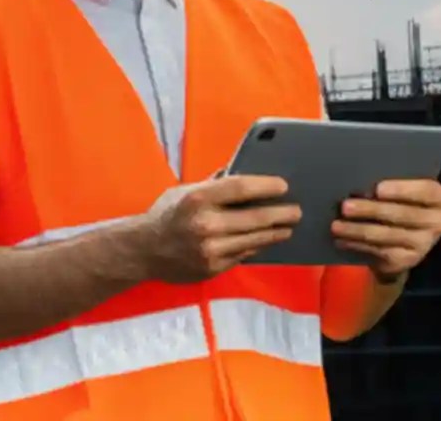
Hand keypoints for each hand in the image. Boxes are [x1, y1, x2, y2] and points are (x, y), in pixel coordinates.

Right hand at [135, 174, 301, 283]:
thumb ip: (214, 183)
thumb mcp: (185, 190)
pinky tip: (267, 240)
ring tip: (288, 227)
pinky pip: (244, 255)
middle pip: (255, 217)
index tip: (283, 185)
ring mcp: (210, 249)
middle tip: (297, 210)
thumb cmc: (167, 214)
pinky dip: (258, 246)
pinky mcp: (213, 268)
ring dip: (276, 232)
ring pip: (255, 239)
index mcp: (198, 198)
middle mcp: (205, 224)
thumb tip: (244, 171)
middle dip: (281, 213)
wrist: (144, 250)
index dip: (267, 186)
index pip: (241, 188)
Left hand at [332, 178, 440, 280]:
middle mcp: (436, 222)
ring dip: (358, 230)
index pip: (427, 191)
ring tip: (336, 225)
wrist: (401, 241)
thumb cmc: (397, 203)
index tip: (378, 188)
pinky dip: (357, 245)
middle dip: (371, 210)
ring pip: (387, 235)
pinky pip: (379, 251)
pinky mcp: (407, 260)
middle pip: (402, 214)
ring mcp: (423, 244)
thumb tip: (361, 180)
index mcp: (439, 199)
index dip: (402, 190)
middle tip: (345, 206)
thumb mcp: (399, 192)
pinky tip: (341, 240)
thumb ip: (389, 185)